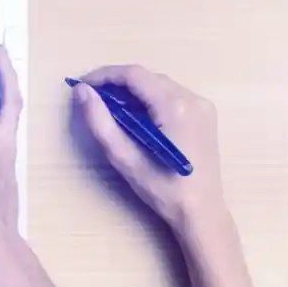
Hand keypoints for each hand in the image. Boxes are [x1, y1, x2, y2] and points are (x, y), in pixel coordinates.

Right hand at [73, 65, 227, 237]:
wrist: (201, 211)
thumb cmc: (162, 189)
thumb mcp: (124, 157)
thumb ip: (100, 121)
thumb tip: (82, 91)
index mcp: (175, 106)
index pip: (134, 75)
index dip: (105, 75)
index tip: (83, 85)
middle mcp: (192, 98)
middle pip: (148, 78)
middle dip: (118, 84)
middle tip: (94, 99)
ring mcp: (203, 106)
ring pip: (160, 85)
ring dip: (134, 92)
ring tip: (112, 109)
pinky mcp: (206, 116)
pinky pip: (173, 96)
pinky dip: (151, 100)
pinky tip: (138, 118)